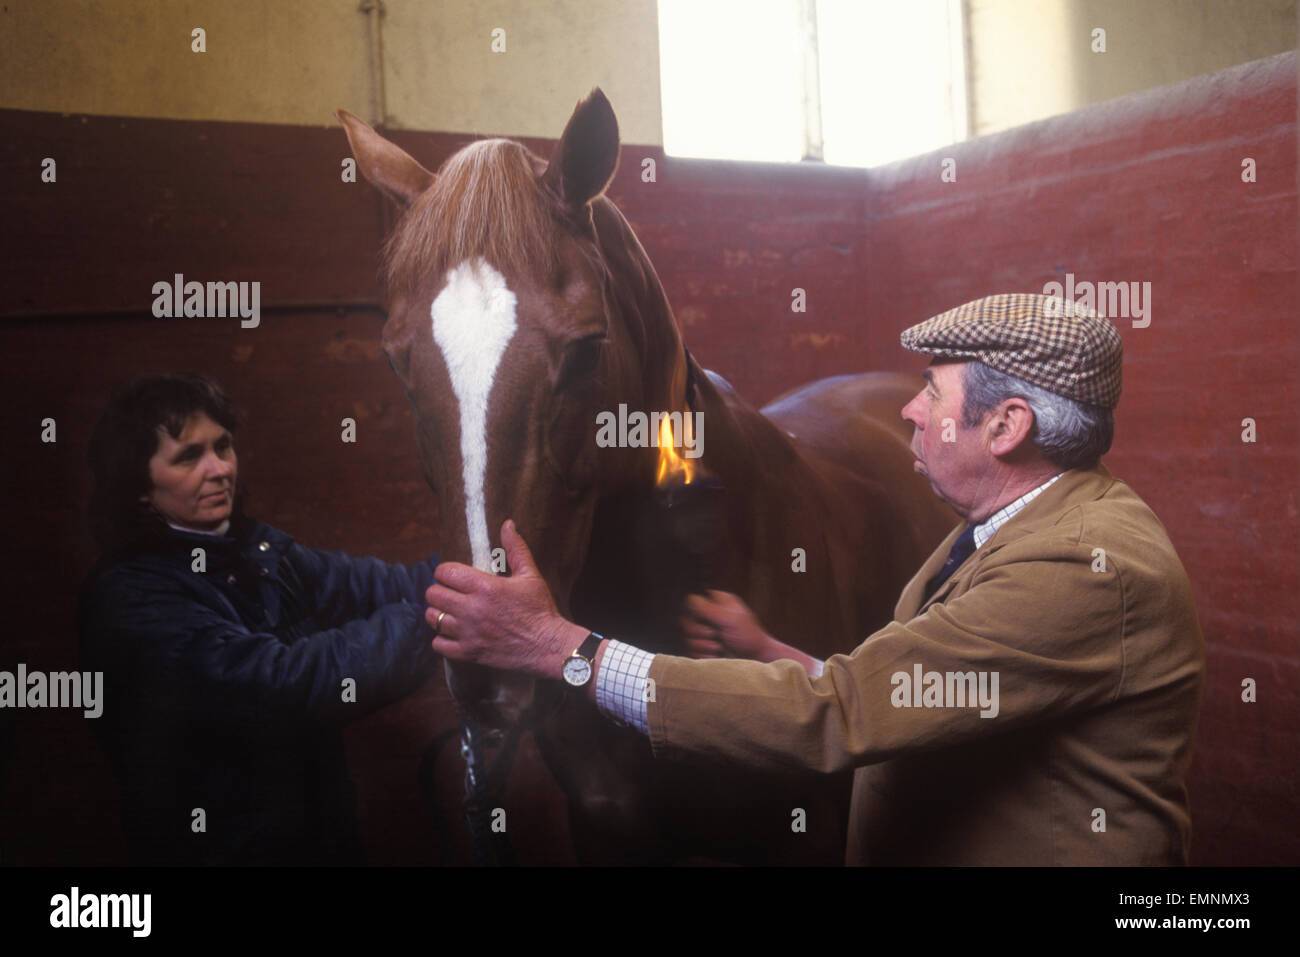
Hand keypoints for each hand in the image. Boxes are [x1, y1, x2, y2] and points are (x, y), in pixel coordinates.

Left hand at [425, 520, 585, 679]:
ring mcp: (468, 632)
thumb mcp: (530, 575)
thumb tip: (508, 524)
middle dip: (439, 590)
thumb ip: (515, 548)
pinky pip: (438, 644)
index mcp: (485, 587)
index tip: (453, 575)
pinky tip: (453, 633)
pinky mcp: (468, 653)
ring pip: (432, 618)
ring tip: (449, 611)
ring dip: (438, 613)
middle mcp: (471, 609)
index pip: (445, 572)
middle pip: (433, 594)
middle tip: (450, 592)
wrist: (548, 646)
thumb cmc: (540, 609)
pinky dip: (442, 638)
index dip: (445, 571)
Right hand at [680, 590, 774, 660]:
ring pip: (688, 638)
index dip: (694, 611)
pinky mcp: (704, 649)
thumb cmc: (749, 637)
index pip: (692, 601)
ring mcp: (706, 634)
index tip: (703, 619)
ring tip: (720, 647)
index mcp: (717, 603)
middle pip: (686, 620)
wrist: (756, 660)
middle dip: (699, 631)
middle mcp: (710, 616)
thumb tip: (690, 598)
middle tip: (716, 635)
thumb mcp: (730, 619)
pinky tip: (718, 655)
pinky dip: (705, 655)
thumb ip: (708, 608)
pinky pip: (692, 652)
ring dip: (704, 645)